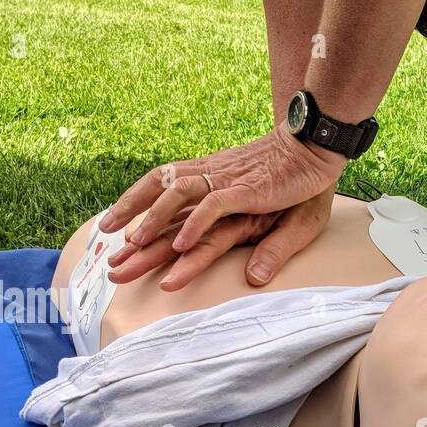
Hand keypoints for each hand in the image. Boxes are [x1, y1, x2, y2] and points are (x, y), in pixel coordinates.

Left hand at [106, 188, 335, 290]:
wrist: (316, 148)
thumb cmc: (297, 185)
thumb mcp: (274, 219)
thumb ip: (261, 246)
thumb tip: (252, 278)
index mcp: (213, 188)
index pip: (167, 201)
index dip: (138, 216)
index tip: (114, 236)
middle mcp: (212, 185)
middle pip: (162, 202)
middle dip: (132, 225)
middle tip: (110, 258)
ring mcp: (227, 186)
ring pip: (179, 200)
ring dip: (156, 223)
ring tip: (135, 246)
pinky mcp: (247, 191)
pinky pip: (214, 208)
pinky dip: (195, 224)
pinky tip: (182, 244)